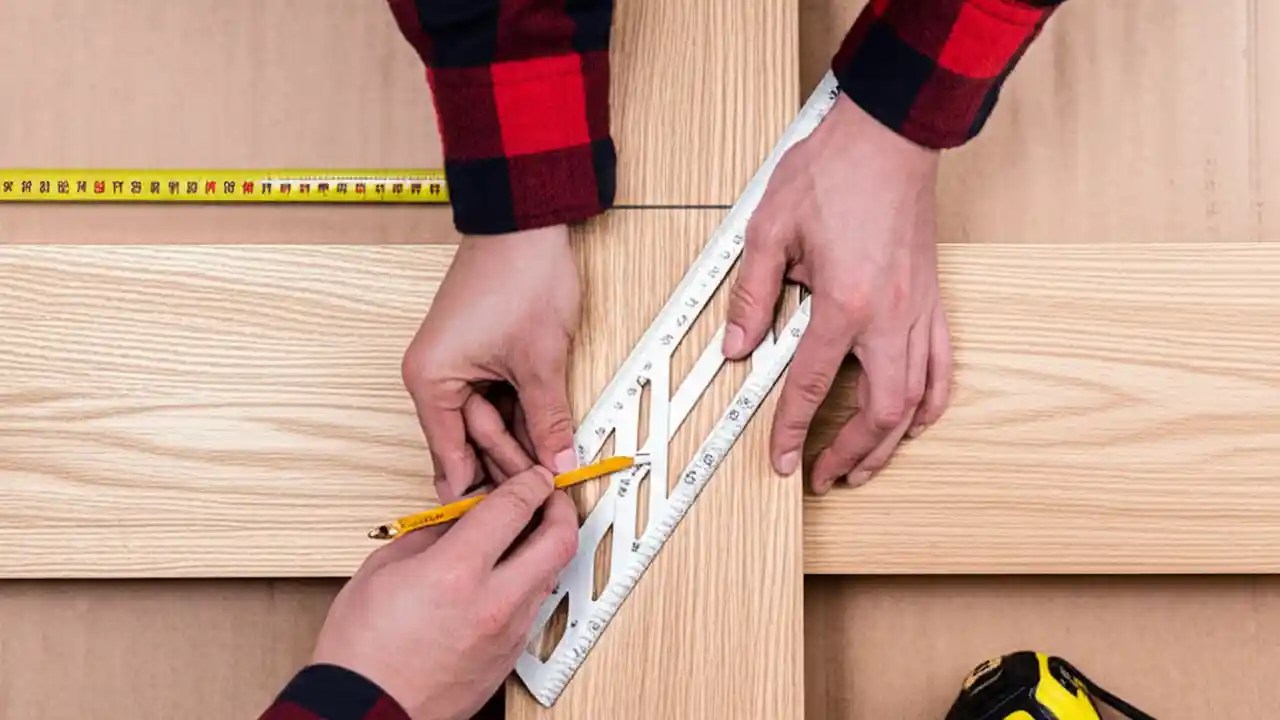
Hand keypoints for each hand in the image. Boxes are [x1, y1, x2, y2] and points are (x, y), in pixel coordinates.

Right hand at [312, 467, 578, 719]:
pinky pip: (534, 607)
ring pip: (552, 575)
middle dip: (561, 509)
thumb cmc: (362, 651)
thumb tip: (460, 518)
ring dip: (546, 548)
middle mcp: (493, 603)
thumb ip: (430, 535)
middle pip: (559, 541)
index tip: (532, 477)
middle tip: (548, 499)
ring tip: (524, 536)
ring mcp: (508, 633)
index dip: (530, 482)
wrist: (365, 713)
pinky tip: (504, 577)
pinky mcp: (510, 656)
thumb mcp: (383, 570)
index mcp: (457, 573)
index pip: (515, 508)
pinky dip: (528, 583)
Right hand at [403, 226, 579, 499]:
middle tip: (542, 501)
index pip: (453, 457)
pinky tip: (545, 440)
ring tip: (550, 476)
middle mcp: (432, 377)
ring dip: (517, 444)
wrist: (524, 223)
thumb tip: (561, 463)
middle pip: (468, 444)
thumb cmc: (520, 276)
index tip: (505, 524)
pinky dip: (518, 418)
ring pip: (485, 424)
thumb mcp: (540, 361)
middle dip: (508, 468)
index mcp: (431, 382)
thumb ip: (549, 419)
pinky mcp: (473, 356)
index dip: (483, 493)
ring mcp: (452, 366)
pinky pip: (493, 400)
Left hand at [723, 94, 952, 493]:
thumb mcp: (770, 229)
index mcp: (844, 303)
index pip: (812, 385)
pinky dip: (933, 402)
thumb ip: (752, 293)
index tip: (782, 459)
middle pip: (880, 411)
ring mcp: (918, 311)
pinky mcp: (932, 299)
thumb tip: (737, 343)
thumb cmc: (836, 171)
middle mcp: (889, 316)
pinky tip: (919, 420)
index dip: (792, 430)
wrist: (889, 136)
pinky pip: (944, 365)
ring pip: (917, 399)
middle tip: (825, 475)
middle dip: (852, 454)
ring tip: (867, 465)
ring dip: (892, 442)